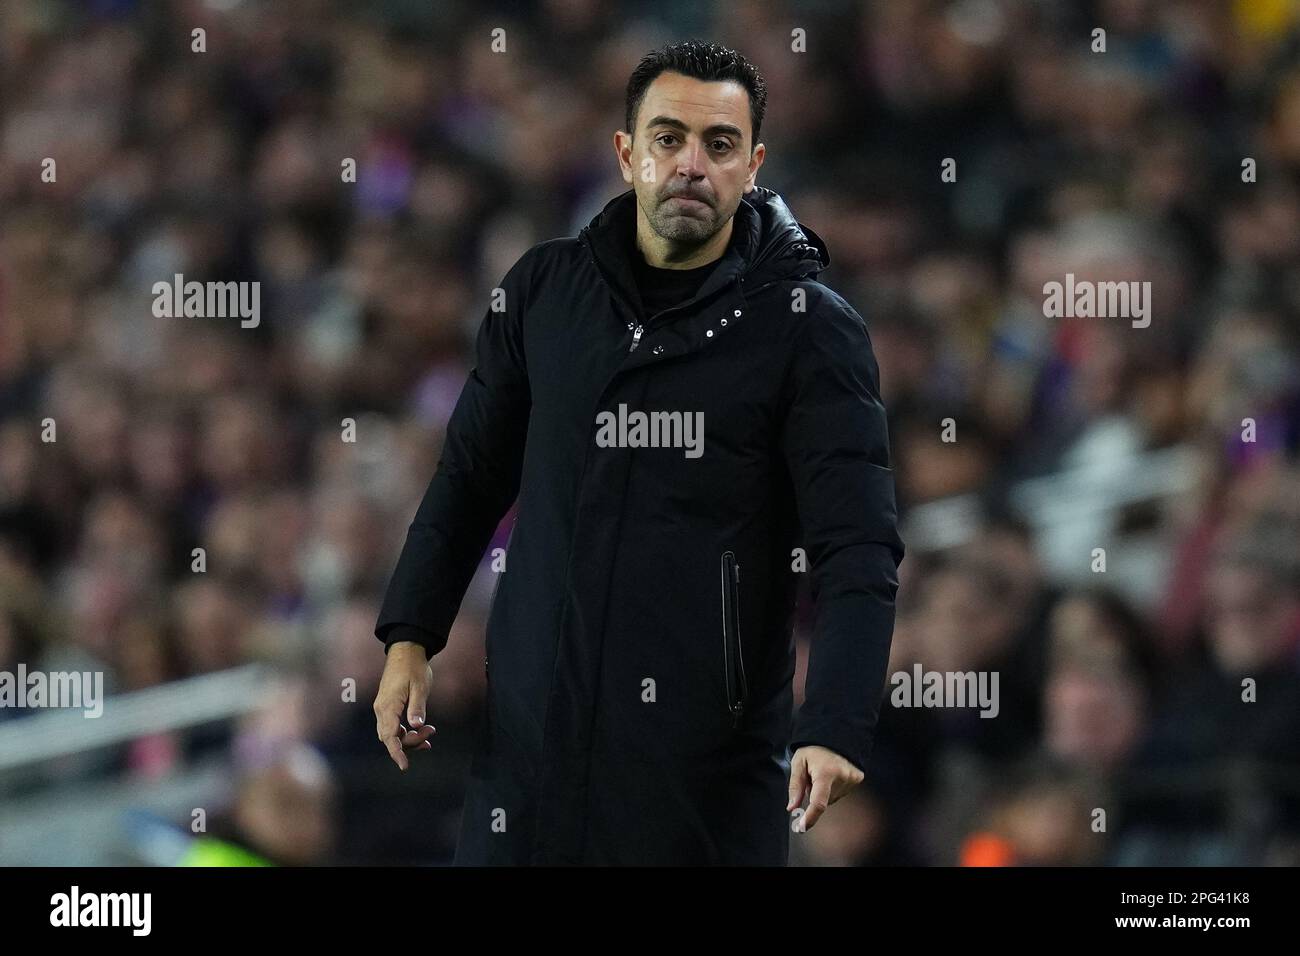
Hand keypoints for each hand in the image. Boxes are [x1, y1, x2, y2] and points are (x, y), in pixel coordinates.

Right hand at [373, 641, 436, 770]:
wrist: (405, 651)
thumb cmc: (414, 667)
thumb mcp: (421, 686)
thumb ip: (417, 707)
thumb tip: (416, 726)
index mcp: (388, 706)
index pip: (390, 736)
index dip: (397, 753)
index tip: (404, 766)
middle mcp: (381, 709)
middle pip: (390, 738)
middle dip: (410, 743)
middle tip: (431, 734)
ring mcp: (383, 708)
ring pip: (392, 733)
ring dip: (409, 738)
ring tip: (430, 733)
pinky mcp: (387, 706)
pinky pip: (393, 726)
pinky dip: (405, 731)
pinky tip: (420, 730)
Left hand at [786, 745, 863, 831]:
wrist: (835, 735)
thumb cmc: (814, 749)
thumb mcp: (798, 762)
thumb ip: (795, 786)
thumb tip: (792, 807)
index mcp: (826, 773)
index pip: (818, 803)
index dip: (810, 818)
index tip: (802, 828)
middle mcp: (842, 777)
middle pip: (824, 801)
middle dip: (814, 795)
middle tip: (811, 778)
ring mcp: (852, 779)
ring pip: (832, 799)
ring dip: (824, 792)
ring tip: (823, 773)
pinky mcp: (858, 779)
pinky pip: (840, 794)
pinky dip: (833, 789)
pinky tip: (832, 775)